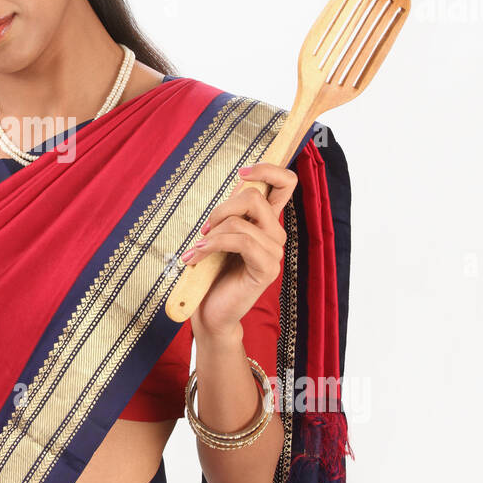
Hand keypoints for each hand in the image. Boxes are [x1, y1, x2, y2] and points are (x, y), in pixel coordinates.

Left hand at [184, 162, 297, 341]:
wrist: (210, 312)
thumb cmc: (212, 273)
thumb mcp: (219, 235)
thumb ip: (230, 212)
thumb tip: (235, 186)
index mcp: (266, 222)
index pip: (286, 183)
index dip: (268, 169)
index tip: (242, 173)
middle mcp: (275, 234)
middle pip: (255, 196)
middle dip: (222, 207)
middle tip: (205, 229)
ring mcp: (274, 252)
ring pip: (241, 221)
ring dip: (212, 233)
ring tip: (196, 250)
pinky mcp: (266, 269)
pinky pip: (240, 241)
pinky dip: (212, 246)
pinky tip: (196, 257)